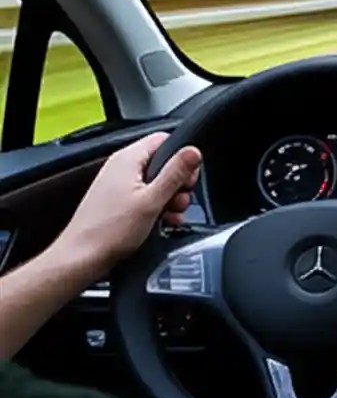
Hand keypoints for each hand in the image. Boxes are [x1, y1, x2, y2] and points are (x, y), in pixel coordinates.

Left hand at [54, 133, 201, 271]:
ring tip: (169, 215)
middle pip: (163, 163)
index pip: (163, 140)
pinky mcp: (118, 201)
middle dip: (178, 183)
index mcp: (127, 159)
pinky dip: (158, 207)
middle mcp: (121, 168)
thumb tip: (193, 151)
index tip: (188, 178)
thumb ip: (175, 173)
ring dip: (170, 198)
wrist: (82, 257)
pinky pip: (146, 196)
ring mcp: (118, 185)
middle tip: (179, 200)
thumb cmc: (109, 231)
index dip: (182, 157)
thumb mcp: (153, 200)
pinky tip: (162, 221)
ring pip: (156, 182)